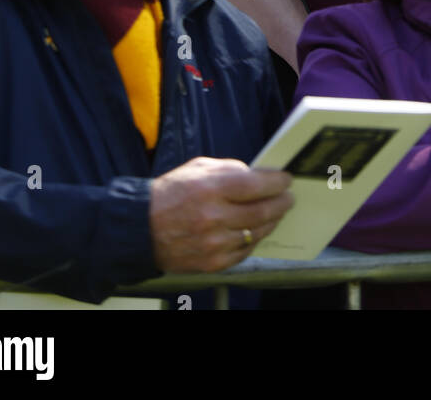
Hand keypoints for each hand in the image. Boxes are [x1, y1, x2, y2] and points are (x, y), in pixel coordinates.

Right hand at [149, 157, 293, 272]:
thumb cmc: (171, 193)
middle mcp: (214, 217)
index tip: (286, 179)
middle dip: (281, 202)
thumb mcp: (198, 168)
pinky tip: (256, 229)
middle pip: (262, 210)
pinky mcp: (212, 263)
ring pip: (257, 232)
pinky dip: (254, 239)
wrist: (142, 228)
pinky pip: (244, 251)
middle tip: (288, 197)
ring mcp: (214, 243)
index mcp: (210, 187)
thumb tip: (258, 175)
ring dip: (272, 221)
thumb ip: (229, 169)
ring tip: (276, 212)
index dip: (277, 182)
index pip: (256, 184)